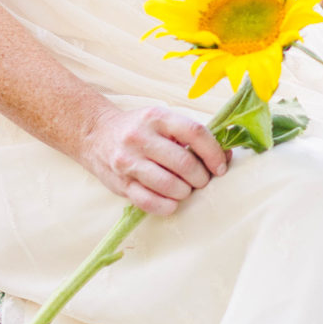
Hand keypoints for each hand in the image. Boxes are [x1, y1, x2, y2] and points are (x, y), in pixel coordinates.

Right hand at [83, 102, 230, 214]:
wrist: (96, 135)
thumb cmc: (139, 129)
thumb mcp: (163, 122)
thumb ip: (191, 136)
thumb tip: (226, 155)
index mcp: (157, 117)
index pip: (195, 133)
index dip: (213, 152)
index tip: (220, 167)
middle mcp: (141, 137)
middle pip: (184, 163)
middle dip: (200, 178)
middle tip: (201, 181)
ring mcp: (129, 161)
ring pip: (169, 185)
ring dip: (185, 192)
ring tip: (185, 189)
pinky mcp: (120, 183)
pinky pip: (149, 201)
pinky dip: (167, 205)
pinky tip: (171, 202)